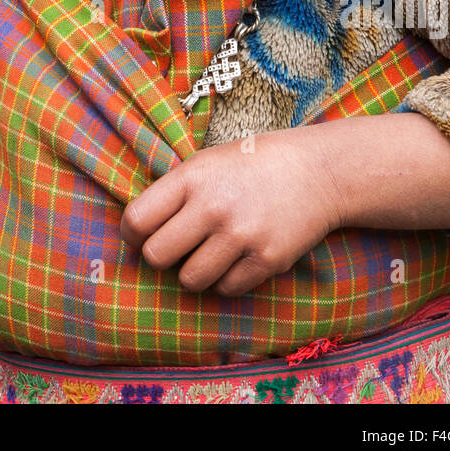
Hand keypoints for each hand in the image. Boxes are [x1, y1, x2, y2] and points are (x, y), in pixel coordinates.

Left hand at [120, 128, 341, 296]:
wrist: (317, 171)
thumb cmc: (252, 164)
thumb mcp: (207, 161)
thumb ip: (175, 191)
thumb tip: (137, 230)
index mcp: (192, 177)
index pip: (137, 220)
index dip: (133, 233)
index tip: (142, 235)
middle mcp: (213, 207)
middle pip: (156, 256)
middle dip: (162, 255)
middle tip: (177, 246)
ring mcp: (240, 236)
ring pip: (190, 280)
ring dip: (194, 271)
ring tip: (209, 251)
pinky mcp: (266, 260)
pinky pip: (226, 289)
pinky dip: (227, 279)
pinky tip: (237, 256)